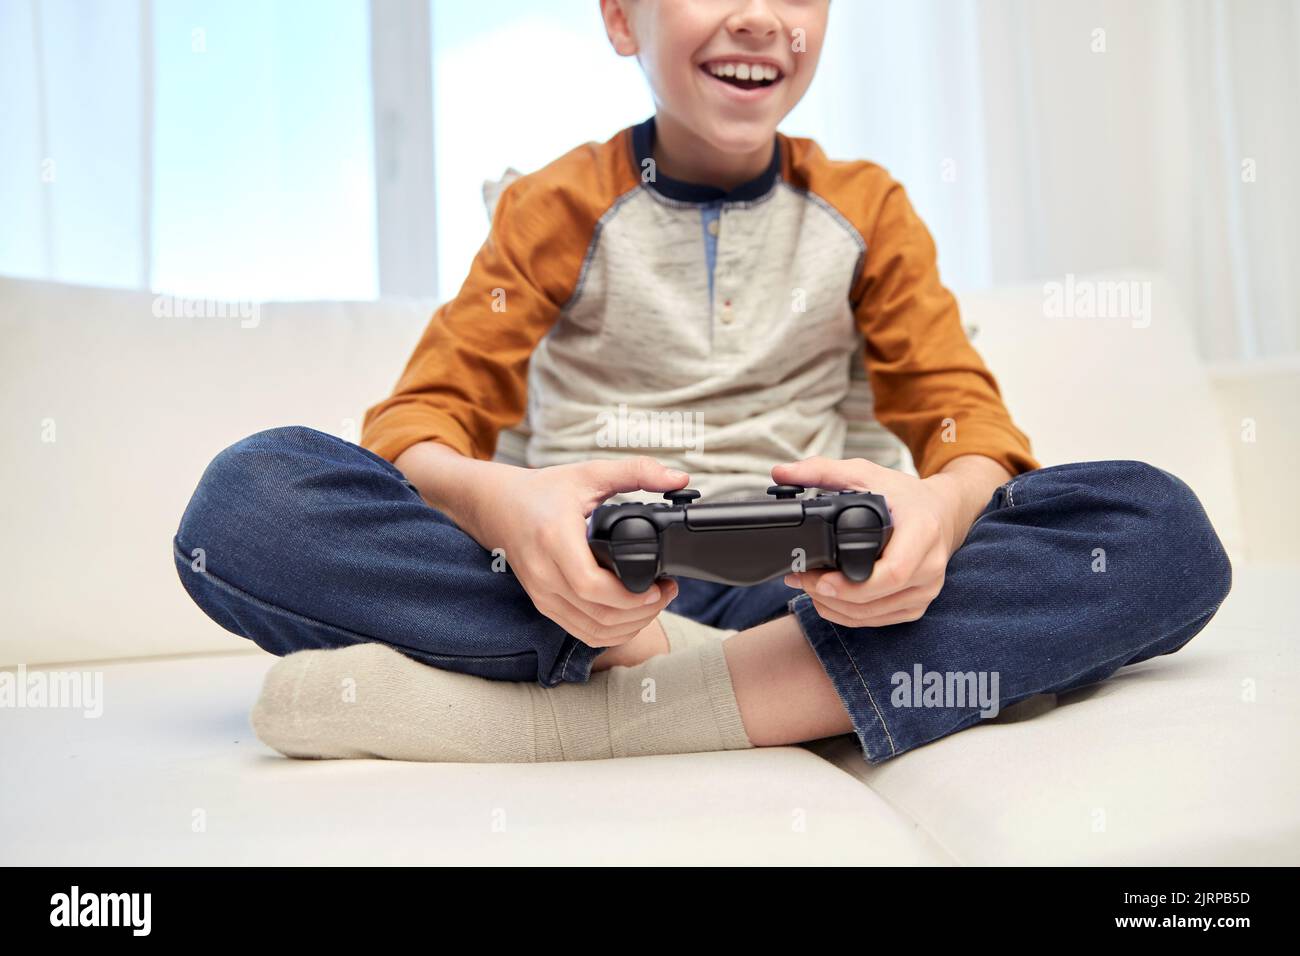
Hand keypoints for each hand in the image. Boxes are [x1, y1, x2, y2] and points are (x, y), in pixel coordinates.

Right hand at [472, 456, 688, 648]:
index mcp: (554, 540)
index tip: (659, 586)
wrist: (499, 507)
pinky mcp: (544, 605)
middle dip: (641, 613)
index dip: (630, 596)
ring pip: (592, 631)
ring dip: (630, 626)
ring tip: (654, 603)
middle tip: (667, 592)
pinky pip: (581, 633)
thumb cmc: (543, 491)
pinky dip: (611, 632)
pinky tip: (631, 615)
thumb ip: (636, 472)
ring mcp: (542, 594)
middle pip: (597, 614)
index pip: (591, 585)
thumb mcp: (589, 473)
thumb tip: (680, 478)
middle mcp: (544, 574)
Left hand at [774, 456, 962, 627]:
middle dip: (832, 596)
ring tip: (808, 587)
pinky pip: (880, 620)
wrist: (942, 512)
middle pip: (877, 599)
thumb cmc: (903, 495)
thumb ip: (822, 471)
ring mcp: (926, 590)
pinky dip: (850, 615)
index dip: (853, 585)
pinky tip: (829, 600)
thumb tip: (780, 472)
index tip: (820, 580)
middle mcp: (930, 566)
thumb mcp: (865, 474)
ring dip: (835, 608)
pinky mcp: (918, 604)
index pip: (893, 572)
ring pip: (874, 615)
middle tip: (800, 579)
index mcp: (923, 533)